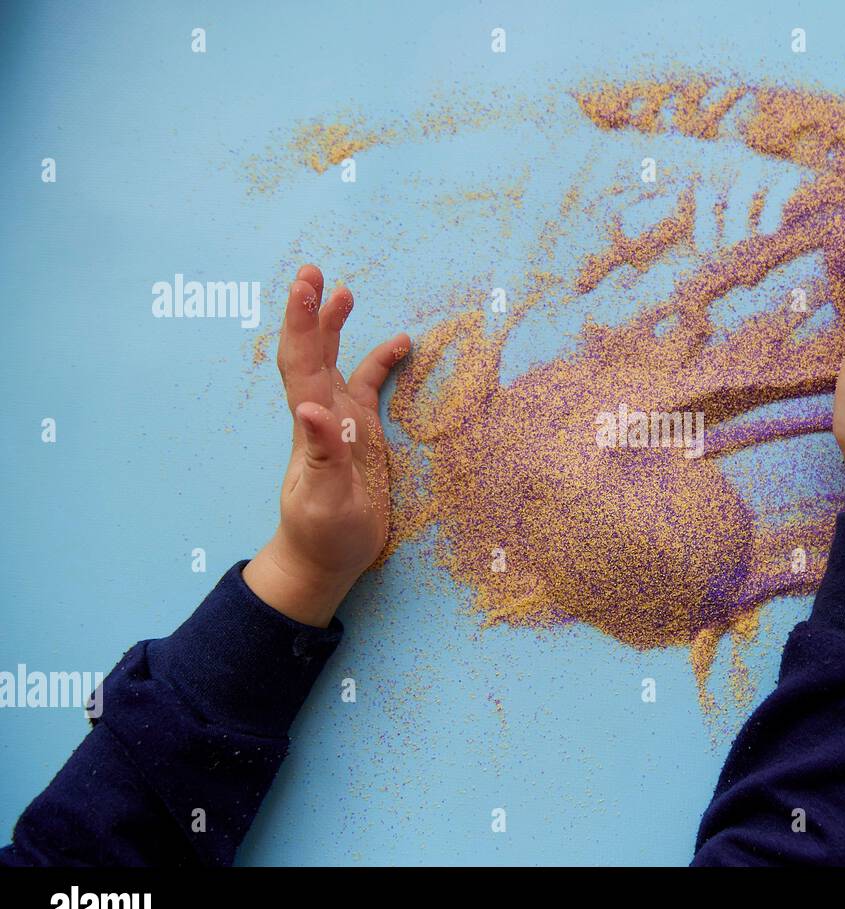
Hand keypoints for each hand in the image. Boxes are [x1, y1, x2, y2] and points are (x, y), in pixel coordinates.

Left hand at [243, 265, 410, 626]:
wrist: (325, 557)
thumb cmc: (322, 533)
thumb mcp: (323, 498)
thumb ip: (320, 454)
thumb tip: (312, 409)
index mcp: (312, 423)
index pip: (301, 361)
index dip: (302, 322)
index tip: (306, 285)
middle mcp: (322, 413)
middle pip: (311, 351)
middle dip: (312, 311)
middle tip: (316, 272)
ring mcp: (341, 422)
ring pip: (334, 362)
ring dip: (335, 327)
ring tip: (345, 291)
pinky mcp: (360, 434)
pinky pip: (368, 386)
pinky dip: (380, 362)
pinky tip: (401, 343)